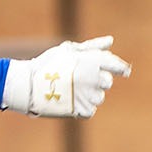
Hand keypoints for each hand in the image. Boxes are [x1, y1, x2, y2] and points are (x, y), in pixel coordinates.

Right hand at [3, 35, 129, 117]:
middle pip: (107, 82)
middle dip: (98, 81)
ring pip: (99, 97)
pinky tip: (69, 100)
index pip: (117, 66)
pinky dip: (82, 107)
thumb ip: (93, 46)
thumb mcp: (69, 50)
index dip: (121, 69)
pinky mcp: (81, 110)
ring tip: (71, 90)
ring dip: (89, 95)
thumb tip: (110, 41)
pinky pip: (90, 110)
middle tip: (80, 79)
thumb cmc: (48, 63)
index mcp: (92, 61)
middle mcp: (94, 78)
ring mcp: (88, 95)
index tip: (124, 72)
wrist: (28, 84)